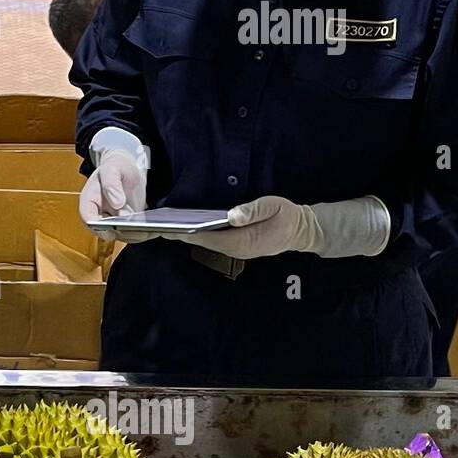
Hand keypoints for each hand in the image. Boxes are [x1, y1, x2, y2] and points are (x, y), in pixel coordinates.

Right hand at [79, 150, 153, 242]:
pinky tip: (154, 228)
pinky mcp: (126, 225)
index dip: (97, 226)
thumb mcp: (113, 168)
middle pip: (106, 231)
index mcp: (89, 201)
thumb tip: (117, 203)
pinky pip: (132, 233)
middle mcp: (98, 215)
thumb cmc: (117, 166)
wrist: (128, 169)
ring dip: (135, 234)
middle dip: (122, 232)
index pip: (88, 217)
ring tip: (150, 229)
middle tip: (137, 228)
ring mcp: (113, 221)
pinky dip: (143, 232)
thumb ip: (112, 183)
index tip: (111, 228)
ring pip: (121, 235)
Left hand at [165, 195, 317, 259]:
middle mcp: (236, 249)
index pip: (209, 237)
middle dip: (181, 234)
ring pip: (206, 243)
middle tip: (157, 225)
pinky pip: (213, 241)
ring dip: (187, 235)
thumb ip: (254, 210)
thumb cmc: (287, 216)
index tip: (168, 227)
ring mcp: (236, 250)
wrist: (301, 230)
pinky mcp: (236, 247)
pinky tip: (185, 226)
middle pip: (203, 242)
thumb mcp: (274, 206)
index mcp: (244, 240)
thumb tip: (233, 216)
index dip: (188, 232)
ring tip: (165, 224)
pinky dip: (198, 234)